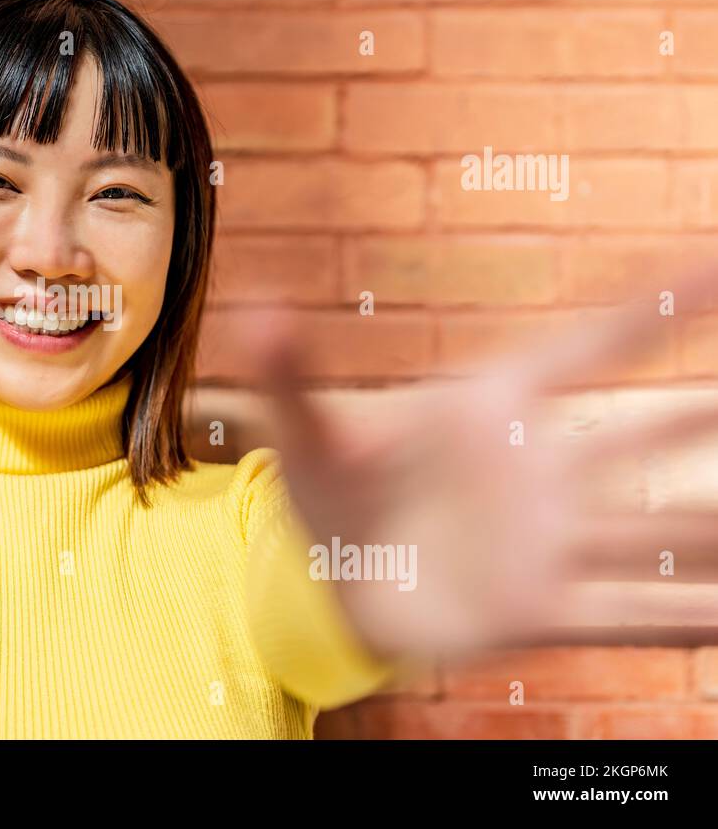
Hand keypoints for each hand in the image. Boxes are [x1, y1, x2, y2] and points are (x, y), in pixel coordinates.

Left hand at [249, 265, 717, 661]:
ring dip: (716, 524)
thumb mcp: (306, 437)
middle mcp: (540, 470)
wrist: (329, 582)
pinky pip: (631, 613)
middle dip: (710, 416)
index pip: (595, 346)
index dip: (661, 307)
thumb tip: (253, 310)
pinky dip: (687, 616)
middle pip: (650, 436)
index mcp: (494, 407)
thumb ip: (290, 376)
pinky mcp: (540, 608)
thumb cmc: (332, 497)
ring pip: (659, 526)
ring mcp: (549, 541)